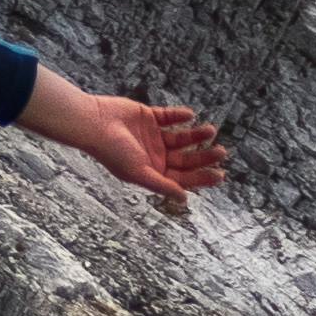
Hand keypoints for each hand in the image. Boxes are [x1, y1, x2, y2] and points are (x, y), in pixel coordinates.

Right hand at [42, 78, 227, 211]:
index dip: (201, 178)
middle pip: (186, 159)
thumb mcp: (138, 173)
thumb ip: (161, 185)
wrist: (94, 123)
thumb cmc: (112, 151)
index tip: (219, 175)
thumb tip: (184, 199)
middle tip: (221, 152)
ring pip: (182, 138)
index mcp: (153, 172)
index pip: (182, 178)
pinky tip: (189, 115)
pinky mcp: (149, 117)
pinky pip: (169, 117)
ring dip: (196, 135)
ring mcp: (152, 136)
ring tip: (209, 130)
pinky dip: (180, 116)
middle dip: (203, 156)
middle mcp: (155, 155)